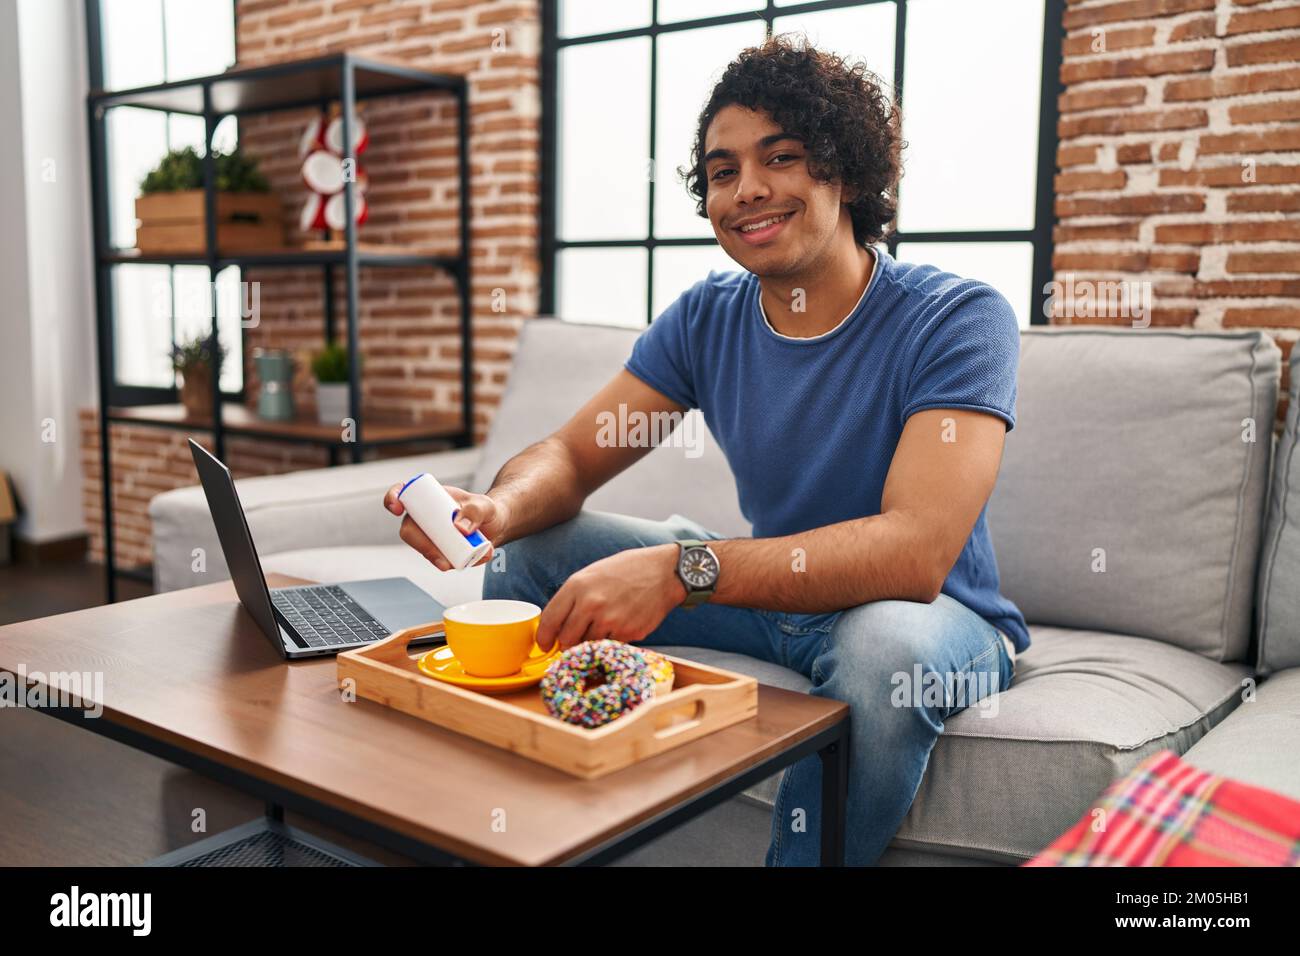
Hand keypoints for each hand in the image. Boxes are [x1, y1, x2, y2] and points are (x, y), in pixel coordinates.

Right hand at [383, 482, 509, 571]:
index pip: (404, 494)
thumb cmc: (486, 510)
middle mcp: (425, 517)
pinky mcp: (438, 551)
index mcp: (430, 498)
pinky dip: (451, 563)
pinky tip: (469, 561)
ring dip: (436, 557)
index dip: (393, 499)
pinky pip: (437, 560)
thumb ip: (476, 511)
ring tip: (457, 561)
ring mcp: (430, 535)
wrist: (497, 527)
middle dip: (422, 544)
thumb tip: (459, 527)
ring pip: (422, 548)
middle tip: (441, 555)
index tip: (397, 508)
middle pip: (409, 530)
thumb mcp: (485, 506)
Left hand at [535, 544, 687, 651]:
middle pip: (566, 640)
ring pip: (588, 645)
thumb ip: (573, 598)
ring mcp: (611, 620)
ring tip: (605, 623)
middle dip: (567, 643)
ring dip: (591, 640)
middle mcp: (591, 604)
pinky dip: (612, 639)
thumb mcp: (592, 574)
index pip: (550, 621)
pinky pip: (611, 645)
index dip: (544, 638)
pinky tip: (621, 621)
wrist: (664, 572)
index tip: (545, 645)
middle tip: (574, 639)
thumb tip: (557, 624)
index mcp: (578, 586)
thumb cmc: (626, 570)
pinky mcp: (628, 633)